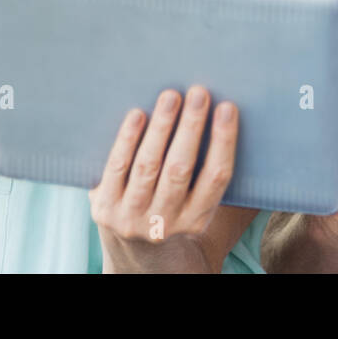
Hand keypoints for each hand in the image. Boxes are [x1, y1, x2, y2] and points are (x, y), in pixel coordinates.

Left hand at [89, 86, 237, 272]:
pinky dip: (128, 140)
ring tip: (171, 96)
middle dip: (191, 127)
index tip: (227, 108)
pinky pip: (117, 168)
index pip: (216, 178)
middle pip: (180, 169)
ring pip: (148, 166)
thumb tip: (233, 117)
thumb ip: (210, 172)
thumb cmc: (172, 204)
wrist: (130, 246)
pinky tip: (138, 114)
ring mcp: (132, 217)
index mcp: (197, 219)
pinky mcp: (104, 208)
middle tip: (198, 92)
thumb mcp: (195, 203)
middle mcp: (165, 223)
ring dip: (161, 127)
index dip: (223, 141)